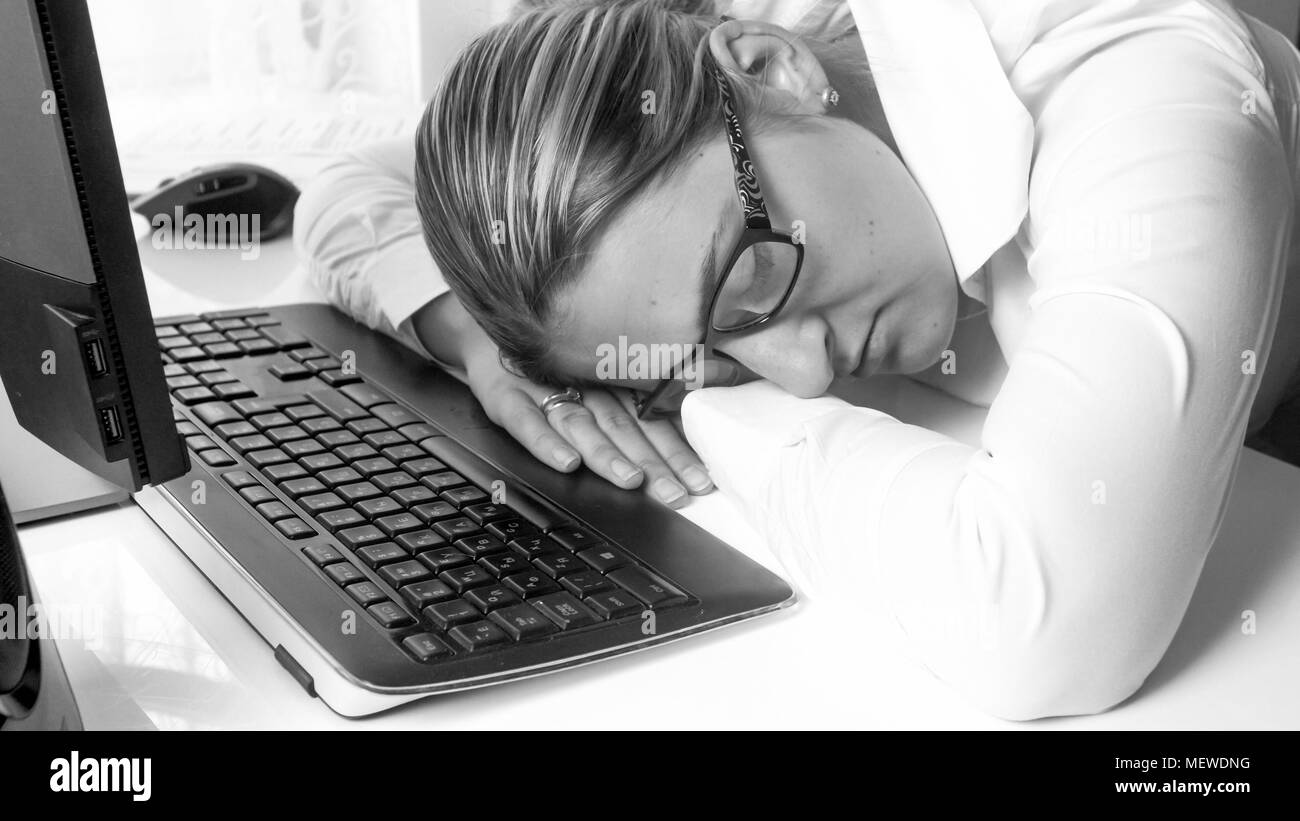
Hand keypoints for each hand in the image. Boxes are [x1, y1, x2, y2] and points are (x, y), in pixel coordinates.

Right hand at [461, 336, 713, 507]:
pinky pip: (527, 423)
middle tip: (676, 493)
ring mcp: (543, 391)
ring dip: (607, 455)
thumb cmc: (549, 357)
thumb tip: (689, 428)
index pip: (651, 421)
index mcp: (611, 383)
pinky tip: (566, 464)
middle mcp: (584, 386)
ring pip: (582, 426)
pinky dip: (546, 443)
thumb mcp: (595, 371)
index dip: (677, 451)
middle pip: (624, 428)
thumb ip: (635, 400)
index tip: (701, 480)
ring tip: (629, 479)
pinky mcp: (506, 397)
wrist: (486, 327)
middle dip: (653, 464)